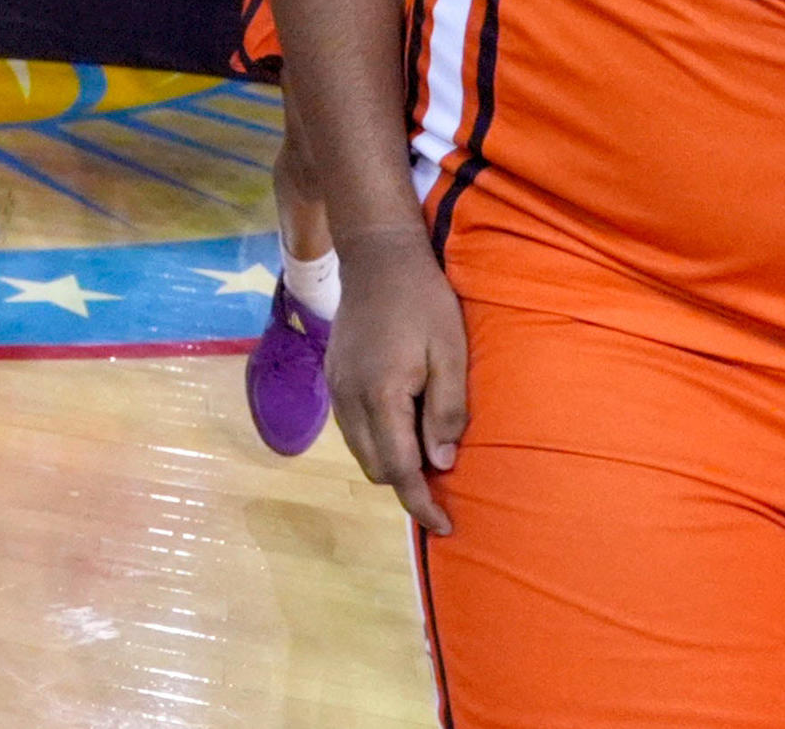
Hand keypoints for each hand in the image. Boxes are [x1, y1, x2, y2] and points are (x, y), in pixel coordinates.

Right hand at [325, 238, 469, 533]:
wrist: (377, 257)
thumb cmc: (424, 301)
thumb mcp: (452, 354)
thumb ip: (446, 411)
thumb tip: (442, 465)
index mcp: (380, 396)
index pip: (399, 469)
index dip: (422, 504)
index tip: (445, 527)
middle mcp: (349, 398)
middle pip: (375, 468)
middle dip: (407, 484)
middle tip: (446, 483)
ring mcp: (335, 388)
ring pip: (360, 451)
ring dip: (391, 462)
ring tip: (427, 455)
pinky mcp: (332, 377)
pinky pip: (352, 428)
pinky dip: (376, 440)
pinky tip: (403, 424)